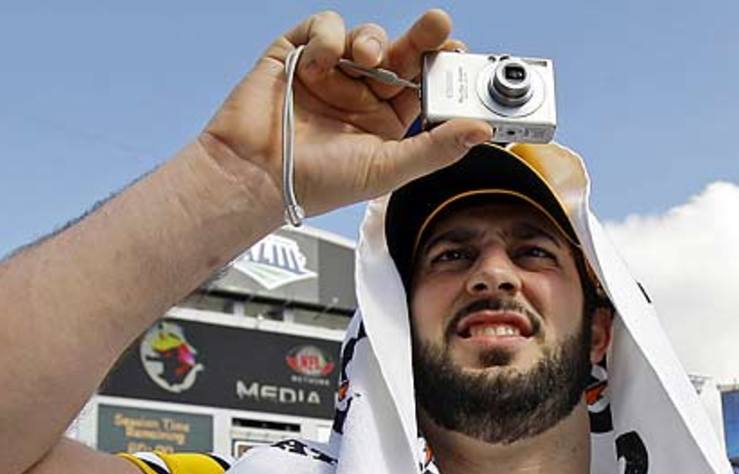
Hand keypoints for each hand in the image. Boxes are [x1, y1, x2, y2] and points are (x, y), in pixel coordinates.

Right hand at [202, 10, 491, 218]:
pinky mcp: (300, 55)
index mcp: (386, 124)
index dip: (441, 71)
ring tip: (367, 61)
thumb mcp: (387, 169)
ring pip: (366, 38)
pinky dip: (329, 39)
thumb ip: (435, 148)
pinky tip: (322, 65)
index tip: (458, 59)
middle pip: (402, 54)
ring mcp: (332, 74)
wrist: (258, 176)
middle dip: (422, 37)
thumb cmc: (316, 183)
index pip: (423, 87)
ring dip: (372, 42)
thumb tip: (480, 130)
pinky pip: (325, 28)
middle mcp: (362, 96)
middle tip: (438, 25)